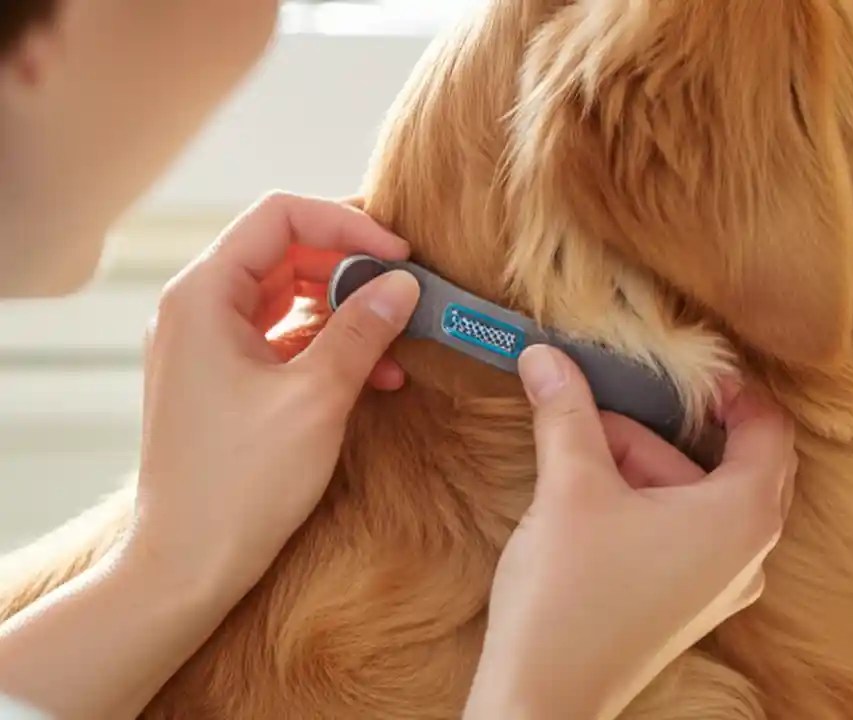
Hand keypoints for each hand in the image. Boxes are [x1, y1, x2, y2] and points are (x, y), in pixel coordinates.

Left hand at [127, 192, 420, 600]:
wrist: (187, 565)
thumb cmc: (240, 483)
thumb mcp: (315, 398)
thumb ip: (361, 330)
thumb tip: (403, 283)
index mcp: (203, 296)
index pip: (279, 217)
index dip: (347, 224)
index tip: (399, 255)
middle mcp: (196, 309)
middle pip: (285, 253)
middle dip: (352, 268)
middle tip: (407, 292)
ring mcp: (206, 346)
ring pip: (288, 297)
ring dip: (346, 311)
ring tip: (399, 341)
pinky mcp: (221, 380)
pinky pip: (282, 339)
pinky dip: (327, 346)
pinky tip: (375, 374)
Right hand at [465, 346, 797, 719]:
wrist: (543, 698)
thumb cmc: (570, 595)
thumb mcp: (570, 486)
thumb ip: (567, 412)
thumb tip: (545, 354)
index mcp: (745, 515)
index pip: (769, 426)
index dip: (732, 385)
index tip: (685, 364)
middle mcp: (749, 550)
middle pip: (733, 458)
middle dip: (672, 424)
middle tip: (622, 397)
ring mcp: (722, 582)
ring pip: (698, 493)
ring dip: (643, 461)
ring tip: (577, 447)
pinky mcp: (689, 601)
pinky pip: (685, 529)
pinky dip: (646, 499)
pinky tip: (589, 490)